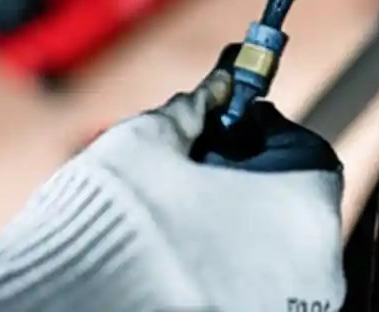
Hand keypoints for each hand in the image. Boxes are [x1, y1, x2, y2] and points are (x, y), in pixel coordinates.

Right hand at [0, 69, 344, 311]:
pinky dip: (223, 274)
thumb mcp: (150, 142)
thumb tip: (209, 88)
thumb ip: (192, 110)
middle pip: (290, 209)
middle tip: (198, 175)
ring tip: (178, 222)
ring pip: (271, 257)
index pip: (307, 155)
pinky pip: (252, 293)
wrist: (66, 301)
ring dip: (236, 233)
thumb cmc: (116, 218)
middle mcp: (312, 271)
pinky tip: (176, 261)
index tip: (231, 127)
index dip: (265, 135)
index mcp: (303, 210)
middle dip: (249, 187)